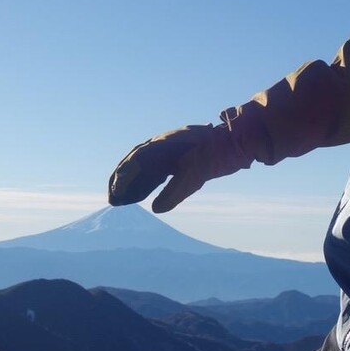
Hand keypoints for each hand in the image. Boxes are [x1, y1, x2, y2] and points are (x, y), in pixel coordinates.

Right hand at [106, 124, 250, 211]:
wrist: (236, 141)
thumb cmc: (215, 156)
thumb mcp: (195, 177)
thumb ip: (175, 192)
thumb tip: (156, 209)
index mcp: (162, 146)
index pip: (135, 162)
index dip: (122, 178)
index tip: (115, 194)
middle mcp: (162, 144)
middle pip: (134, 161)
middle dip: (121, 179)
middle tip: (112, 198)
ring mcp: (170, 148)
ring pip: (145, 165)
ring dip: (133, 181)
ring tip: (123, 199)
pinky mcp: (178, 154)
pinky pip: (156, 167)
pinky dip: (146, 180)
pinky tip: (145, 193)